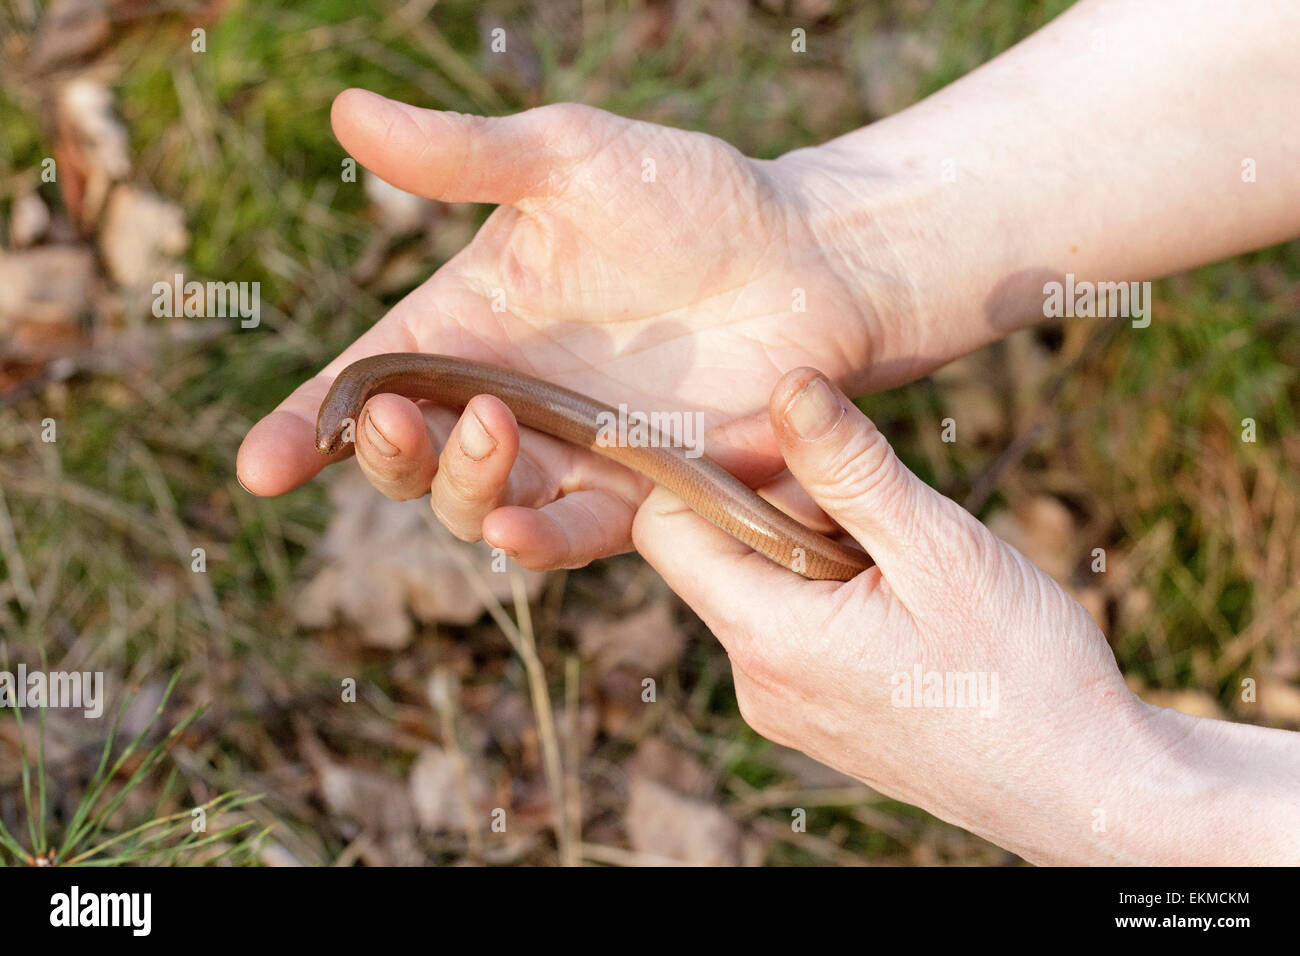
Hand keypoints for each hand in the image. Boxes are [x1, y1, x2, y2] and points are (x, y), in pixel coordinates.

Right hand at [237, 90, 920, 568]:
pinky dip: (532, 539)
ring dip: (457, 485)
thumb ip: (463, 155)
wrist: (807, 258)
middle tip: (401, 415)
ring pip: (473, 502)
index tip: (262, 466)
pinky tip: (513, 526)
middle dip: (385, 450)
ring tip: (488, 429)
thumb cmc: (691, 196)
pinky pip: (566, 534)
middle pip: (406, 456)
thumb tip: (344, 110)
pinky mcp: (633, 491)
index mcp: (468, 321)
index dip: (307, 427)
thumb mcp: (569, 158)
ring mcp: (566, 450)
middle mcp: (502, 394)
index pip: (365, 382)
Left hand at [632, 368, 1299, 864]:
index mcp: (770, 641)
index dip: (716, 466)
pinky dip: (838, 590)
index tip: (796, 443)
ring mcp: (788, 705)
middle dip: (787, 504)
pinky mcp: (821, 714)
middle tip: (880, 507)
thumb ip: (851, 468)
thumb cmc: (1027, 674)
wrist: (1089, 788)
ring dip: (821, 547)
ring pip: (766, 584)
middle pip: (721, 551)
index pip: (668, 528)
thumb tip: (785, 387)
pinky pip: (797, 625)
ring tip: (908, 565)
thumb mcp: (939, 550)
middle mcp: (759, 682)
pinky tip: (910, 602)